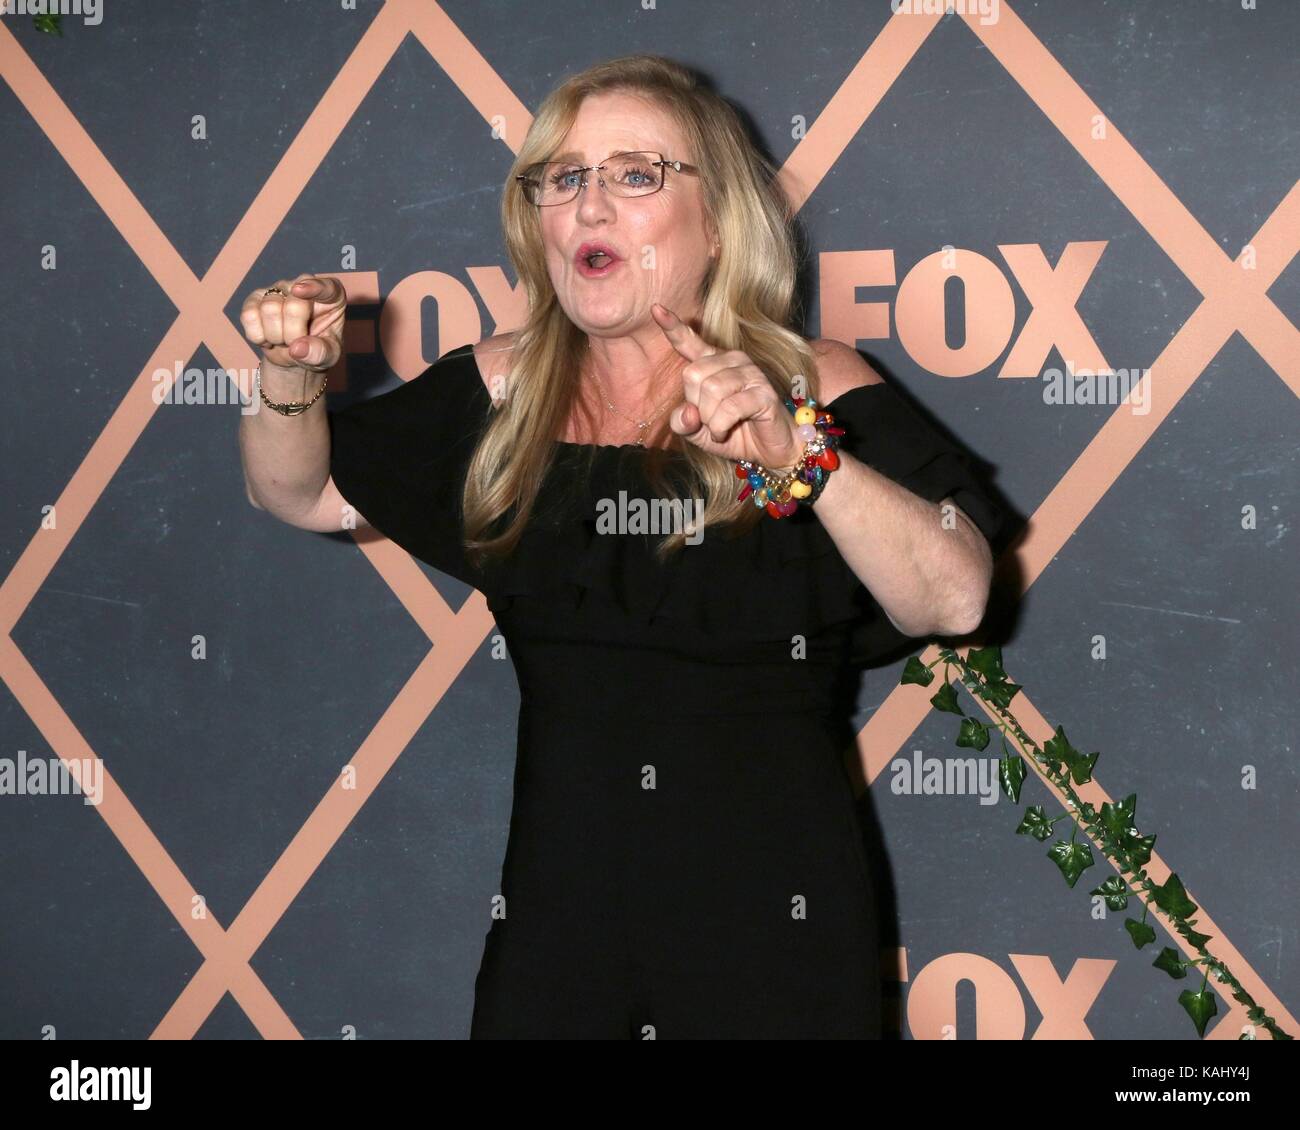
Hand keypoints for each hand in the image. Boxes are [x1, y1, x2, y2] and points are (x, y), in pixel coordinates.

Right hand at [239, 273, 346, 371]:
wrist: (295, 355)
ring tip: (283, 340)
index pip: (325, 287)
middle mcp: (302, 285)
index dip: (312, 287)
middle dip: (293, 334)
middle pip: (293, 306)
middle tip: (296, 343)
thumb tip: (297, 348)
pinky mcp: (254, 299)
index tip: (299, 291)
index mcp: (331, 295)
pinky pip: (249, 315)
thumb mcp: (329, 356)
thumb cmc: (318, 349)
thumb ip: (320, 352)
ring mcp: (277, 289)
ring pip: (269, 309)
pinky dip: (257, 335)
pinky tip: (267, 337)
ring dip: (276, 336)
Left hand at [652, 303, 802, 466]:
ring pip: (711, 390)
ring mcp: (750, 373)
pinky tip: (725, 432)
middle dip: (695, 405)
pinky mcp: (763, 392)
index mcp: (713, 364)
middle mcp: (733, 360)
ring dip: (709, 419)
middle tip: (711, 419)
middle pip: (692, 374)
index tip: (656, 308)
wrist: (771, 452)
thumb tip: (688, 412)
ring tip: (720, 428)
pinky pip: (728, 407)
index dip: (672, 327)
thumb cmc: (734, 435)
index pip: (690, 342)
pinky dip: (720, 427)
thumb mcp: (697, 432)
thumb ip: (682, 421)